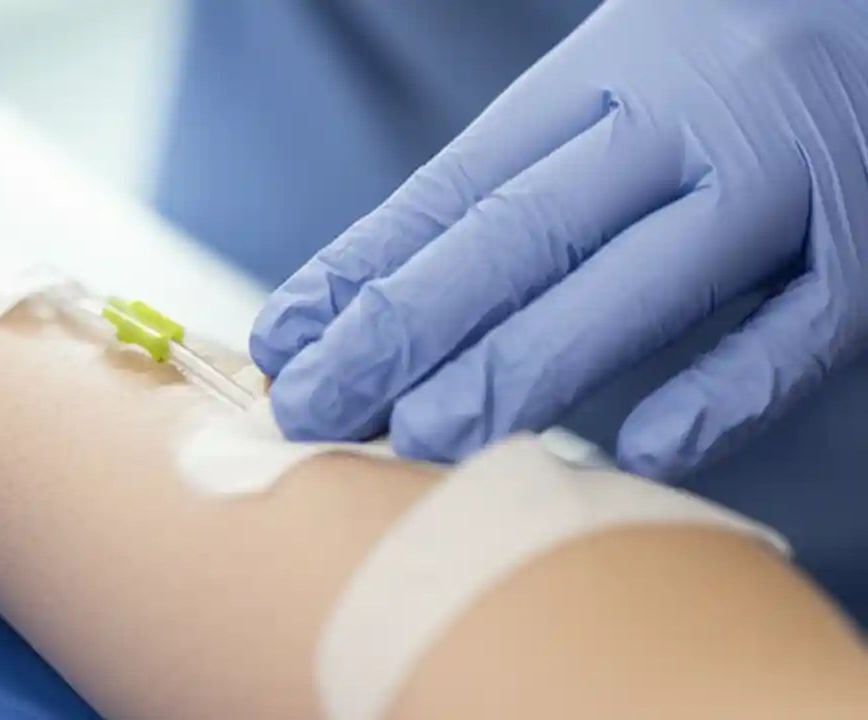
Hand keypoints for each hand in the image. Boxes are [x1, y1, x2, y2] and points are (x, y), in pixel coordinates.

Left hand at [250, 0, 867, 478]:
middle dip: (403, 330)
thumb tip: (375, 292)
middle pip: (522, 234)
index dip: (362, 269)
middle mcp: (685, 117)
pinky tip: (639, 452)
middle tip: (312, 409)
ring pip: (639, 285)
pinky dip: (722, 394)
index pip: (459, 186)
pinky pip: (798, 330)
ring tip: (417, 439)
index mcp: (604, 73)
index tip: (285, 341)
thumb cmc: (723, 58)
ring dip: (521, 367)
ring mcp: (781, 181)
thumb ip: (523, 175)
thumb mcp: (613, 79)